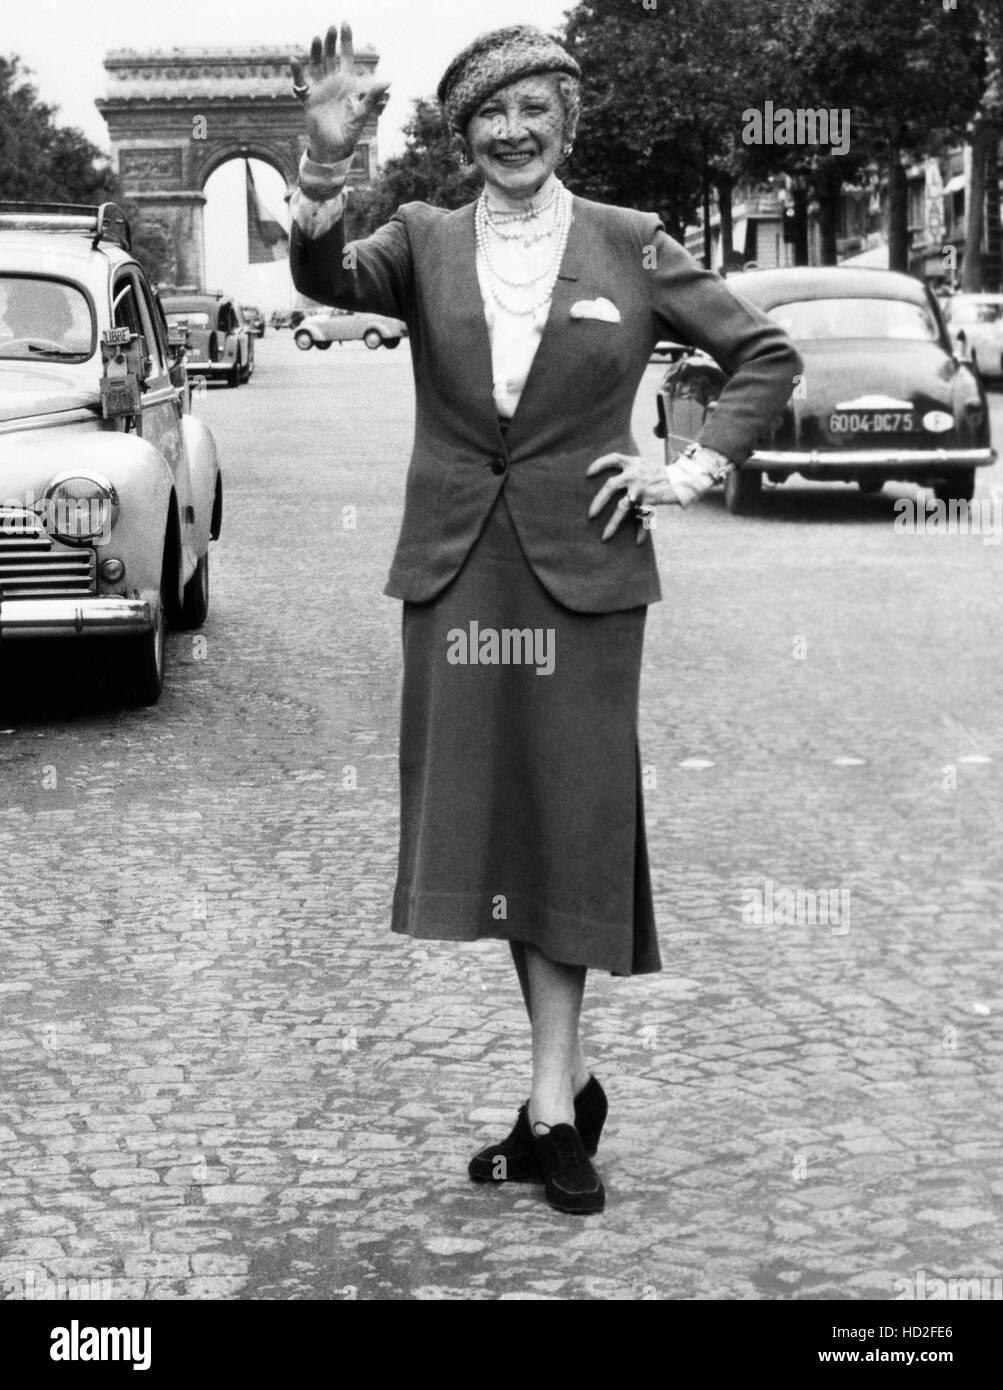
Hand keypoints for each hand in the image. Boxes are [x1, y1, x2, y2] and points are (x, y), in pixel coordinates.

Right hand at [290, 22, 389, 163]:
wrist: (334, 149)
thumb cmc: (350, 132)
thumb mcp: (363, 112)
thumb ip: (372, 95)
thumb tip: (388, 81)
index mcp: (346, 83)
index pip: (346, 57)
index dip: (345, 41)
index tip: (344, 23)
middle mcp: (332, 82)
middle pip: (330, 56)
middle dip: (330, 42)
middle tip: (331, 27)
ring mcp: (319, 89)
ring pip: (316, 65)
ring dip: (315, 52)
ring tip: (316, 38)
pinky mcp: (308, 100)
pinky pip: (300, 83)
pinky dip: (297, 72)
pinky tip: (295, 60)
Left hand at [586, 452, 680, 542]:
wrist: (682, 478)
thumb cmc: (660, 473)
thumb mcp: (644, 464)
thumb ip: (629, 468)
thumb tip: (612, 479)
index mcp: (633, 464)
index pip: (612, 459)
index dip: (599, 464)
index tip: (588, 474)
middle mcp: (634, 475)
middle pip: (610, 486)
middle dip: (598, 501)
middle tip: (590, 515)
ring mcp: (641, 489)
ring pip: (622, 508)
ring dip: (612, 524)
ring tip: (604, 537)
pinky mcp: (649, 501)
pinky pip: (642, 519)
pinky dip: (641, 532)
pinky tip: (638, 543)